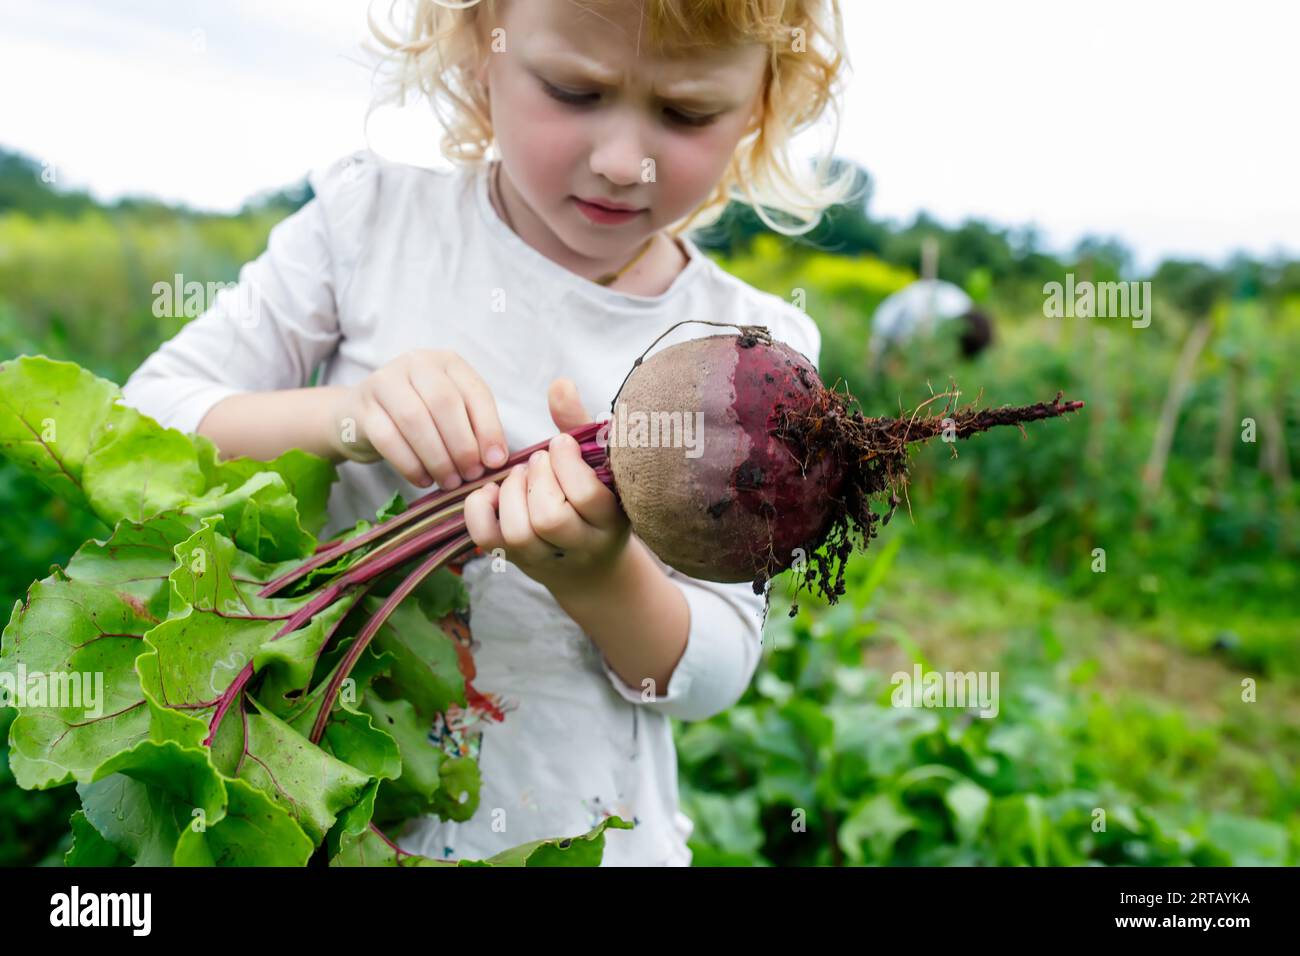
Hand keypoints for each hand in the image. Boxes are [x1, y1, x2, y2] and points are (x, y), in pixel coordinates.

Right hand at [327, 350, 508, 488]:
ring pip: (414, 419)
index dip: (489, 429)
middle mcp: (415, 363)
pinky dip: (410, 464)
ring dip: (437, 458)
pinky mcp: (362, 407)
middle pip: (444, 403)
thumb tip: (496, 460)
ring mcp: (384, 382)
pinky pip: (388, 438)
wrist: (359, 416)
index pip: (475, 392)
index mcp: (446, 362)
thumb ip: (474, 429)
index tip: (495, 462)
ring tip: (449, 482)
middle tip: (470, 475)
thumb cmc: (418, 417)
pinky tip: (423, 480)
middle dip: (462, 445)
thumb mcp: (450, 414)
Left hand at [463, 378, 630, 593]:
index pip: (586, 496)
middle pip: (549, 518)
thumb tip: (559, 383)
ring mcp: (543, 557)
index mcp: (609, 520)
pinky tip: (491, 491)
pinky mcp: (514, 559)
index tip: (561, 444)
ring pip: (519, 532)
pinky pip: (487, 539)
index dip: (567, 463)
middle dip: (539, 476)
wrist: (591, 568)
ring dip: (513, 491)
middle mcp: (579, 545)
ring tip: (521, 474)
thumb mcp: (601, 466)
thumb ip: (580, 424)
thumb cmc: (597, 501)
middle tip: (539, 460)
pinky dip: (480, 508)